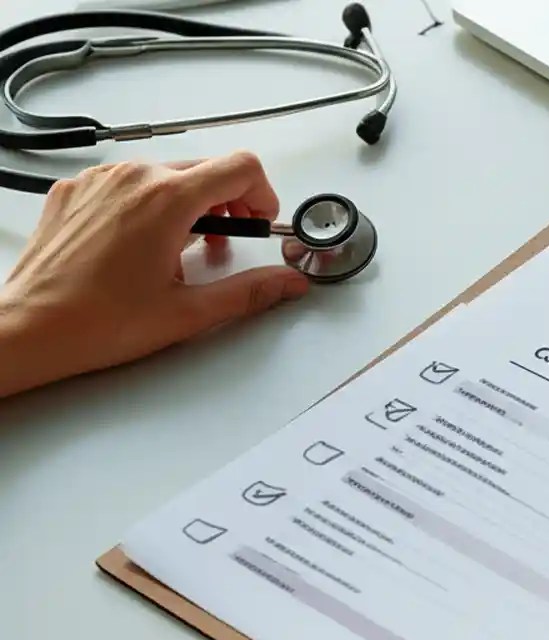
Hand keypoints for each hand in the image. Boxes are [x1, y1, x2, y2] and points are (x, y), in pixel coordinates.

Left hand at [0, 152, 308, 396]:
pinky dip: (147, 204)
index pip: (241, 167)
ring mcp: (99, 180)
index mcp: (167, 200)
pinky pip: (127, 182)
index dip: (262, 194)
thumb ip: (250, 292)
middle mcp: (133, 178)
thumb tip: (286, 282)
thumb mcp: (189, 312)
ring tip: (181, 249)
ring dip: (188, 203)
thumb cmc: (95, 322)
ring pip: (166, 173)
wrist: (29, 330)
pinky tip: (141, 245)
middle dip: (228, 203)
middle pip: (205, 168)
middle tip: (225, 243)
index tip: (258, 221)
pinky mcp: (75, 190)